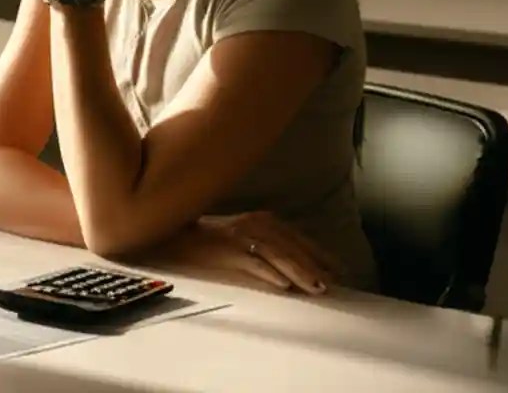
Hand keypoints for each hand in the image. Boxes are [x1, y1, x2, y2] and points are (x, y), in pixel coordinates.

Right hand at [159, 211, 342, 294]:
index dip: (318, 254)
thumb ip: (264, 248)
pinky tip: (283, 285)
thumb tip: (291, 272)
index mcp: (260, 219)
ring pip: (277, 254)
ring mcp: (239, 234)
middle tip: (333, 284)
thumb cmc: (206, 241)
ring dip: (299, 271)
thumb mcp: (241, 239)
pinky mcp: (226, 247)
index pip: (296, 238)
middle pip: (290, 246)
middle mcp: (253, 222)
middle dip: (314, 265)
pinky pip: (252, 261)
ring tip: (316, 288)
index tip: (337, 270)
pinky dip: (269, 272)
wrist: (170, 234)